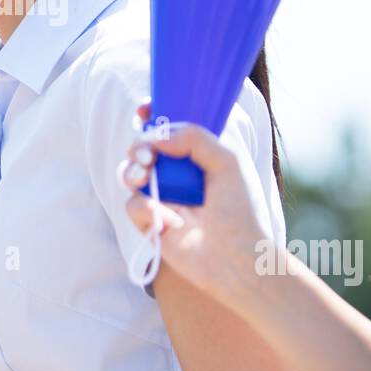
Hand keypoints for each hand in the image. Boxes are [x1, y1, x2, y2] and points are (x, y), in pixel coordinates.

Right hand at [120, 102, 271, 304]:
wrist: (238, 260)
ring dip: (131, 170)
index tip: (144, 110)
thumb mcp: (226, 161)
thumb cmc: (240, 211)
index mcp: (198, 156)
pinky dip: (145, 209)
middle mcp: (177, 175)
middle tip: (147, 156)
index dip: (152, 117)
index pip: (169, 128)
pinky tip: (167, 220)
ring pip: (130, 173)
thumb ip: (193, 137)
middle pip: (143, 147)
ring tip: (144, 177)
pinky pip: (132, 206)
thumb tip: (156, 135)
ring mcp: (163, 198)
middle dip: (139, 145)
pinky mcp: (152, 224)